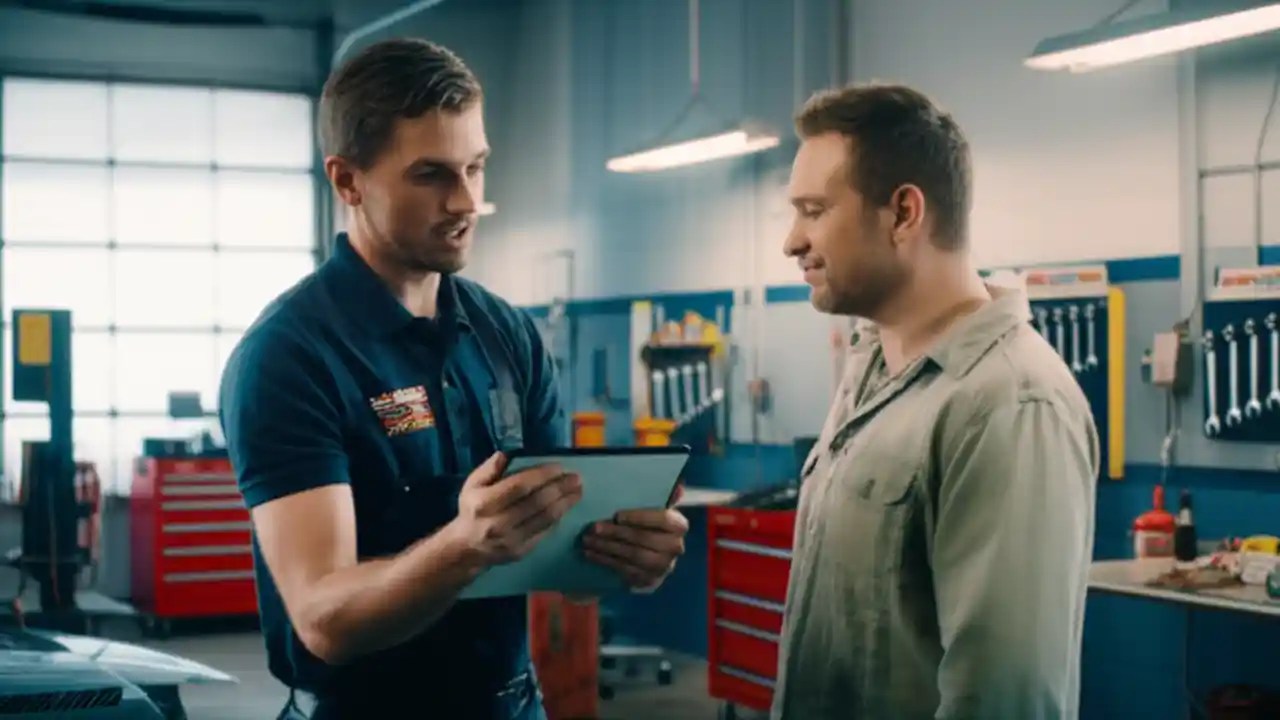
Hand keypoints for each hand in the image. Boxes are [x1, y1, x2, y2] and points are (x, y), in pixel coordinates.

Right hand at [451, 452, 582, 566]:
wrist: (467, 549)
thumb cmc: (473, 511)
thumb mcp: (471, 486)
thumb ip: (488, 469)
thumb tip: (505, 455)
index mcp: (484, 503)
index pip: (519, 486)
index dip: (541, 475)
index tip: (559, 467)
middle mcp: (498, 523)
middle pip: (537, 502)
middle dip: (560, 488)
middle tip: (577, 478)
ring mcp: (511, 540)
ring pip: (545, 518)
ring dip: (565, 503)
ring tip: (578, 491)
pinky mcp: (521, 552)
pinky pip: (545, 532)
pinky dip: (558, 518)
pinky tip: (566, 507)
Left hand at [581, 485, 688, 591]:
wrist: (652, 556)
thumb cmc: (649, 525)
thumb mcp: (655, 509)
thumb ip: (663, 497)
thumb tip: (678, 486)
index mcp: (678, 526)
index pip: (663, 519)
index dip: (640, 517)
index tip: (617, 515)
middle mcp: (675, 548)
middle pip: (644, 539)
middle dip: (616, 533)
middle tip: (594, 528)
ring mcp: (662, 567)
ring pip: (633, 555)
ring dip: (607, 547)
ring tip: (588, 540)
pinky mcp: (648, 580)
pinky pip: (625, 570)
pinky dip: (606, 561)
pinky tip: (591, 554)